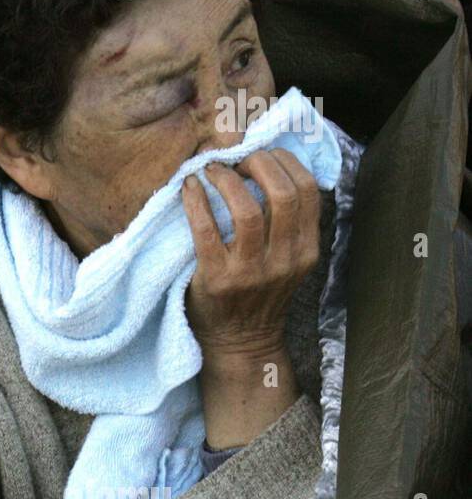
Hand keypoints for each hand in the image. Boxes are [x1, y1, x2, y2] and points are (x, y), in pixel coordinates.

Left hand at [181, 149, 320, 360]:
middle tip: (237, 160)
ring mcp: (251, 271)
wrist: (240, 343)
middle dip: (259, 163)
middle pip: (283, 193)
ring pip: (247, 209)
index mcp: (306, 249)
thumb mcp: (289, 261)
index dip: (286, 163)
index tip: (263, 155)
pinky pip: (206, 230)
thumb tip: (273, 169)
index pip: (308, 191)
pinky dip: (196, 201)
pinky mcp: (217, 278)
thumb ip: (289, 225)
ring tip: (211, 169)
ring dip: (226, 179)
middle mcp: (285, 259)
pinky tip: (189, 187)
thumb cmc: (261, 294)